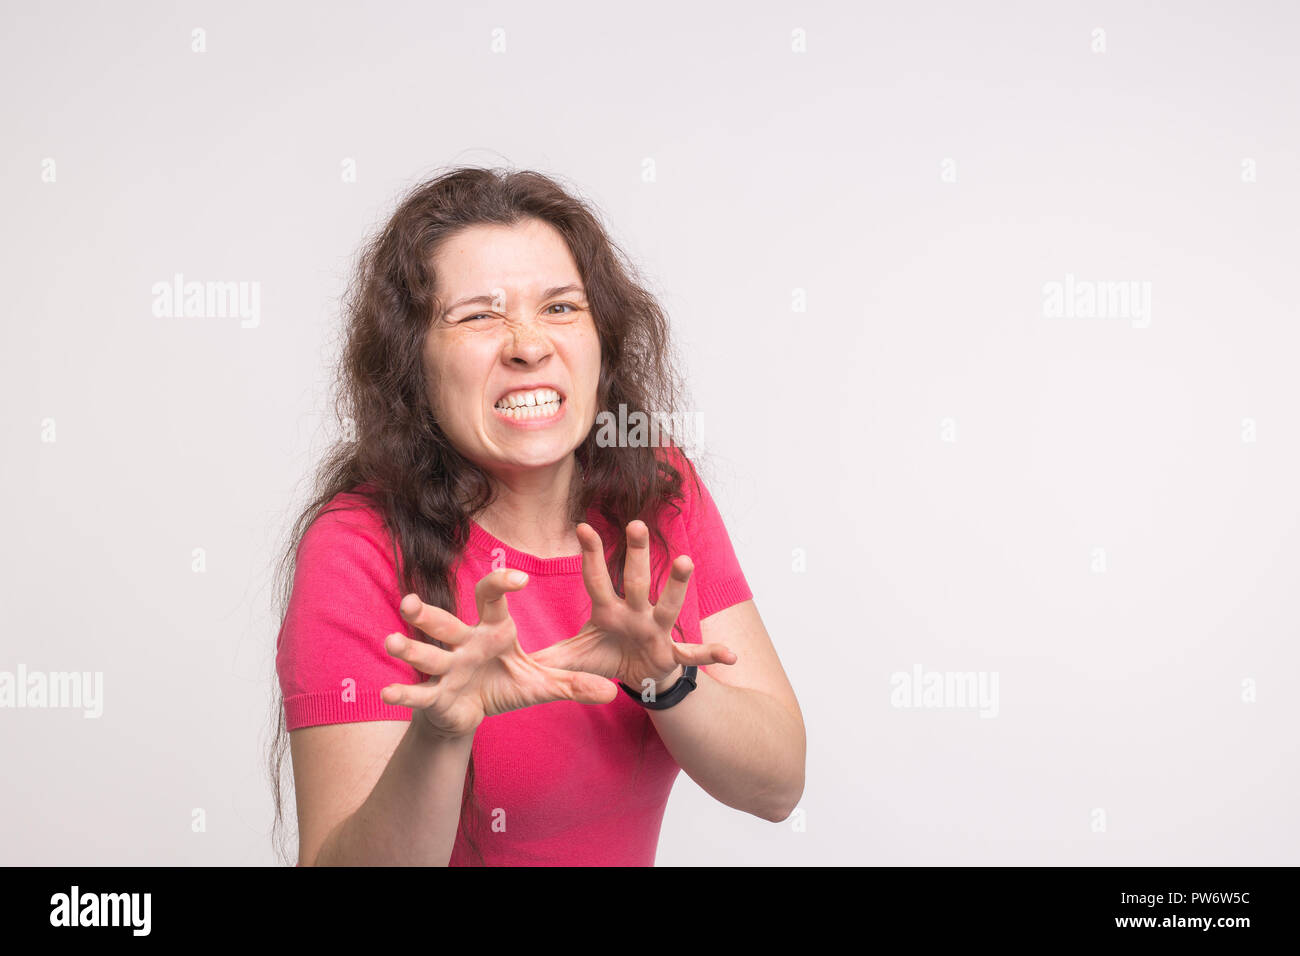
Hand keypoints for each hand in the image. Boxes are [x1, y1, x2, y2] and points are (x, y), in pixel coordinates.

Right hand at [380, 567, 617, 739]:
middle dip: (429, 613)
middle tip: (412, 601)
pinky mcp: (434, 694)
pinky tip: (388, 692)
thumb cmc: (504, 686)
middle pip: (446, 622)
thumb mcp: (541, 684)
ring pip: (426, 653)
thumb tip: (613, 691)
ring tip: (393, 641)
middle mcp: (464, 643)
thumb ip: (573, 684)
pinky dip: (405, 692)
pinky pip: (419, 691)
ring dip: (410, 647)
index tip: (519, 578)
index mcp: (492, 631)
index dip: (502, 584)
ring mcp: (445, 667)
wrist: (471, 713)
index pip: (491, 598)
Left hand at [532, 520, 737, 691]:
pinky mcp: (672, 653)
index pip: (596, 578)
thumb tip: (510, 655)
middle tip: (634, 524)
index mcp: (609, 610)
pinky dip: (712, 655)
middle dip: (635, 554)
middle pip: (634, 580)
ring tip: (685, 560)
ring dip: (676, 584)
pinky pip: (693, 654)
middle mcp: (636, 612)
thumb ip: (548, 655)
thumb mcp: (574, 656)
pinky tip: (730, 656)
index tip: (582, 525)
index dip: (591, 554)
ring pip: (668, 605)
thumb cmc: (609, 656)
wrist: (642, 677)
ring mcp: (657, 630)